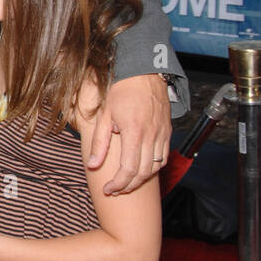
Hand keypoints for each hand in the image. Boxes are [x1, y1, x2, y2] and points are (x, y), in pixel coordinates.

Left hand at [87, 73, 169, 194]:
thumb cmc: (121, 90)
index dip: (118, 184)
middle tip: (115, 190)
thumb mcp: (104, 115)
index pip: (129, 169)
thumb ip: (100, 142)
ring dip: (141, 180)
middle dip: (128, 186)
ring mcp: (162, 133)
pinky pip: (163, 157)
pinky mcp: (167, 131)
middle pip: (143, 173)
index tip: (108, 189)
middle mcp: (151, 134)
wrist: (143, 71)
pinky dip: (153, 168)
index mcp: (134, 131)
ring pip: (155, 167)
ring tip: (126, 182)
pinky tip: (141, 169)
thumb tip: (93, 165)